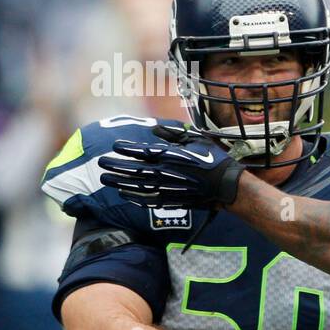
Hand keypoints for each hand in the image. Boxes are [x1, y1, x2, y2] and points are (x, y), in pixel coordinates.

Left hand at [99, 125, 243, 208]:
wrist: (227, 186)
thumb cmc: (214, 160)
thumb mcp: (196, 140)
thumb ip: (174, 135)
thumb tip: (156, 129)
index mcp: (170, 156)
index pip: (141, 152)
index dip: (126, 149)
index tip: (114, 146)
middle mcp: (165, 172)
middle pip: (133, 170)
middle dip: (115, 167)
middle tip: (101, 164)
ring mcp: (168, 188)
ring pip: (137, 186)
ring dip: (119, 182)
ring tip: (106, 180)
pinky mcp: (173, 200)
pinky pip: (148, 200)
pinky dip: (135, 198)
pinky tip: (125, 195)